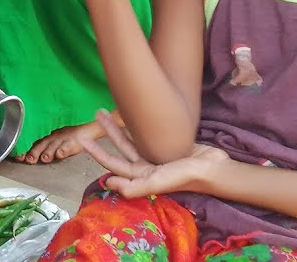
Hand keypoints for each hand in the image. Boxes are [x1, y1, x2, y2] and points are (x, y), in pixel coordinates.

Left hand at [79, 110, 228, 197]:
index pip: (113, 165)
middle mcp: (145, 167)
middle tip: (96, 113)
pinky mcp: (165, 145)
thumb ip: (134, 187)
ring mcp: (155, 156)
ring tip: (106, 110)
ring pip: (130, 139)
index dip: (98, 154)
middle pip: (120, 148)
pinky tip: (130, 114)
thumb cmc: (184, 176)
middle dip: (106, 132)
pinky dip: (136, 126)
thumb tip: (108, 183)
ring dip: (118, 127)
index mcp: (140, 177)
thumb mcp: (157, 183)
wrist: (213, 167)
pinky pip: (145, 134)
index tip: (83, 139)